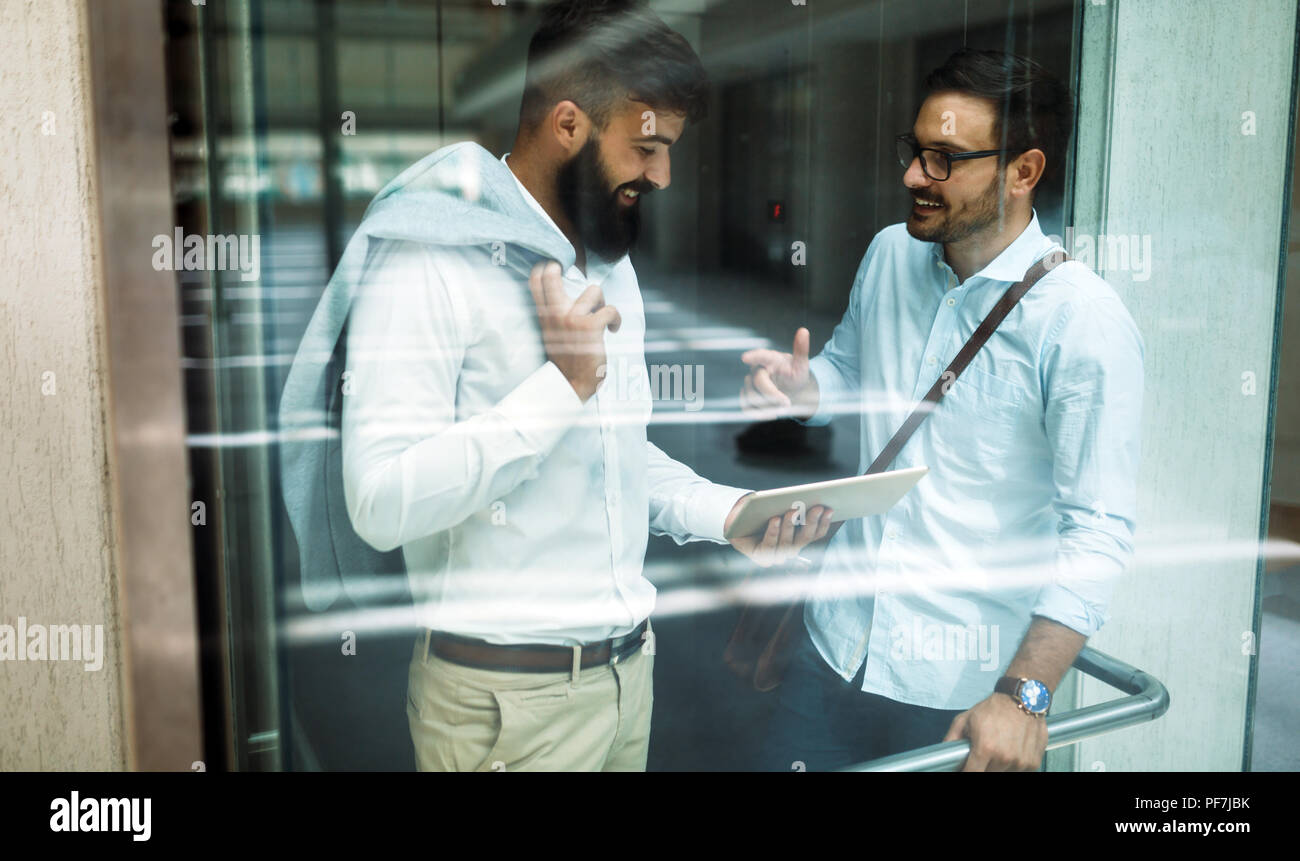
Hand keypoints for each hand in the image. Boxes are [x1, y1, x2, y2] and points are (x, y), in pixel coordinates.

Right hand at [527, 260, 621, 401]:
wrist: (570, 385)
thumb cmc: (566, 361)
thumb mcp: (552, 335)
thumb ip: (556, 316)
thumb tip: (569, 298)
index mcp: (544, 316)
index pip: (534, 281)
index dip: (545, 269)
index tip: (557, 272)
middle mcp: (555, 313)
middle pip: (551, 274)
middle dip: (562, 270)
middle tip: (571, 282)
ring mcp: (571, 318)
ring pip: (594, 290)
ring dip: (603, 302)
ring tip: (603, 316)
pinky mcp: (590, 327)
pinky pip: (610, 310)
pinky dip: (616, 320)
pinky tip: (613, 330)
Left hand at [725, 496, 833, 567]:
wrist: (737, 524)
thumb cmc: (762, 514)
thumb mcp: (780, 507)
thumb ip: (795, 506)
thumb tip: (813, 496)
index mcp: (799, 540)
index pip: (816, 534)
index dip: (824, 522)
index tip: (829, 508)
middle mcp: (790, 551)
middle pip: (804, 539)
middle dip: (811, 522)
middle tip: (816, 507)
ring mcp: (776, 557)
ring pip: (788, 544)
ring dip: (790, 526)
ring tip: (791, 511)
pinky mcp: (761, 558)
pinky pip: (769, 546)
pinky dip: (773, 532)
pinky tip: (775, 520)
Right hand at [740, 327, 819, 419]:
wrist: (792, 390)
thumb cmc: (795, 374)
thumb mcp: (801, 364)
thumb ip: (801, 349)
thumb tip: (804, 330)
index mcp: (770, 358)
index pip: (760, 355)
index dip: (753, 356)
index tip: (745, 358)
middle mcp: (757, 369)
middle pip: (757, 381)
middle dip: (772, 394)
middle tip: (787, 403)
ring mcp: (751, 384)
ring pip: (750, 396)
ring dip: (767, 406)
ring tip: (782, 409)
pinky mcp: (748, 397)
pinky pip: (746, 407)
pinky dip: (757, 414)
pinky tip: (770, 415)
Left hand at [942, 693, 1047, 771]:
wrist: (1023, 698)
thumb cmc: (994, 708)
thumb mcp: (965, 719)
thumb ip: (951, 739)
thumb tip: (943, 754)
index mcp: (985, 748)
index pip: (972, 774)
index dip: (967, 771)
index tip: (966, 767)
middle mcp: (1004, 757)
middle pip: (988, 774)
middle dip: (983, 766)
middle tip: (984, 751)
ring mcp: (1020, 762)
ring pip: (1003, 773)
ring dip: (998, 765)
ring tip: (998, 748)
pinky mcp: (1032, 762)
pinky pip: (1019, 771)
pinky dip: (1013, 764)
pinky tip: (1012, 749)